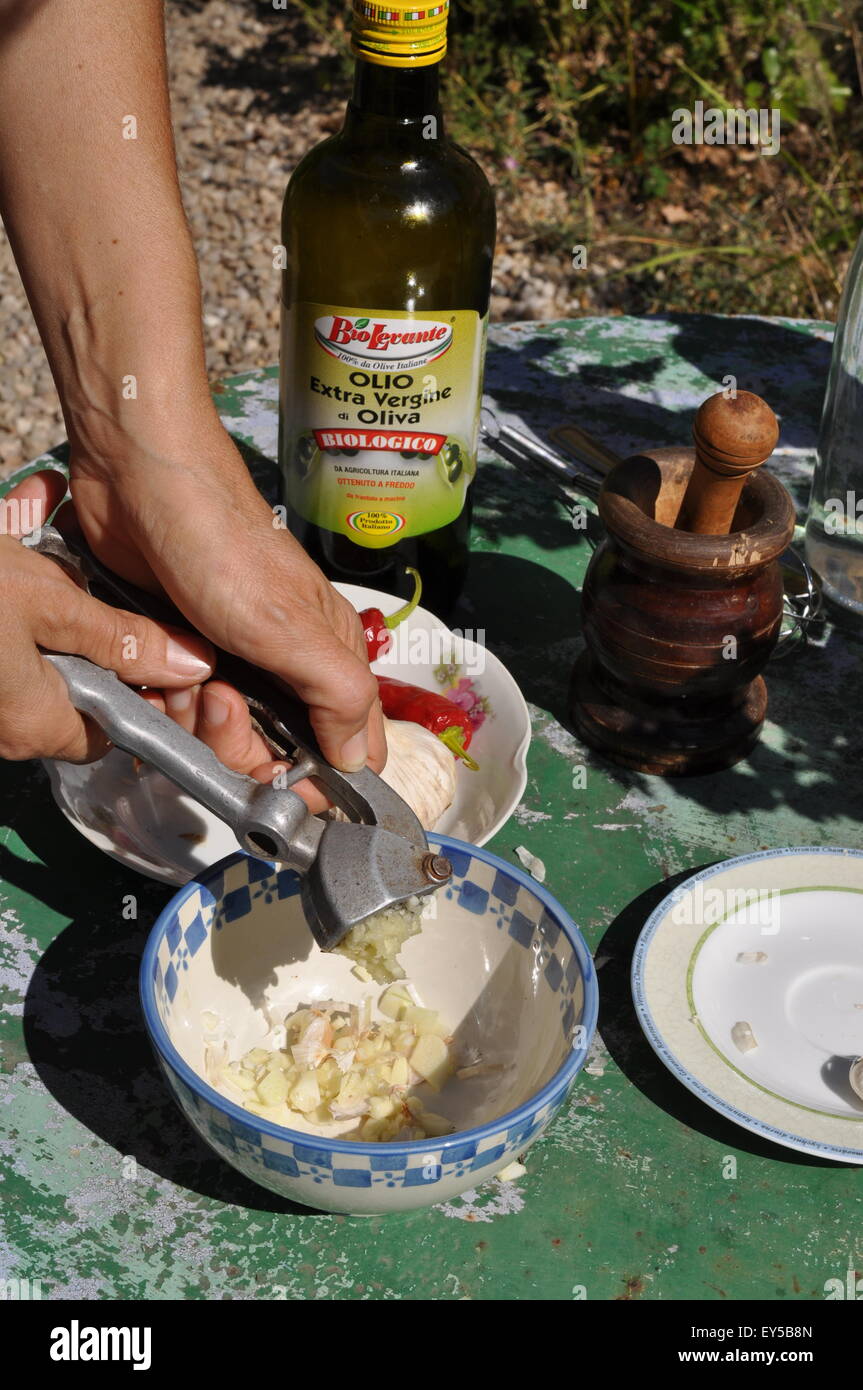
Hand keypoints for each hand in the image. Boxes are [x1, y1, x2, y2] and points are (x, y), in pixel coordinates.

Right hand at [0, 471, 213, 762]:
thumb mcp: (46, 599)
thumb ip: (119, 638)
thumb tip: (189, 665)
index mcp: (36, 723)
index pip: (114, 730)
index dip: (140, 686)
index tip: (145, 636)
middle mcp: (2, 730)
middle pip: (72, 689)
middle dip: (81, 626)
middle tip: (72, 573)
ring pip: (30, 655)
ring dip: (39, 598)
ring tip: (29, 538)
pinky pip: (3, 638)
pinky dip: (10, 593)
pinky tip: (10, 539)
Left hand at [66, 414, 386, 777]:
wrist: (139, 481)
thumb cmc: (223, 544)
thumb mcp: (290, 626)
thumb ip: (337, 696)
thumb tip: (358, 763)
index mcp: (330, 656)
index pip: (347, 747)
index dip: (317, 776)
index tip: (282, 774)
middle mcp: (285, 664)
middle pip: (273, 752)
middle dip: (240, 744)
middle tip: (215, 698)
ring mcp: (230, 661)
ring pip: (218, 737)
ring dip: (193, 721)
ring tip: (179, 675)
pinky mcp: (180, 654)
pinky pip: (175, 711)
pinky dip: (160, 703)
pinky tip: (152, 674)